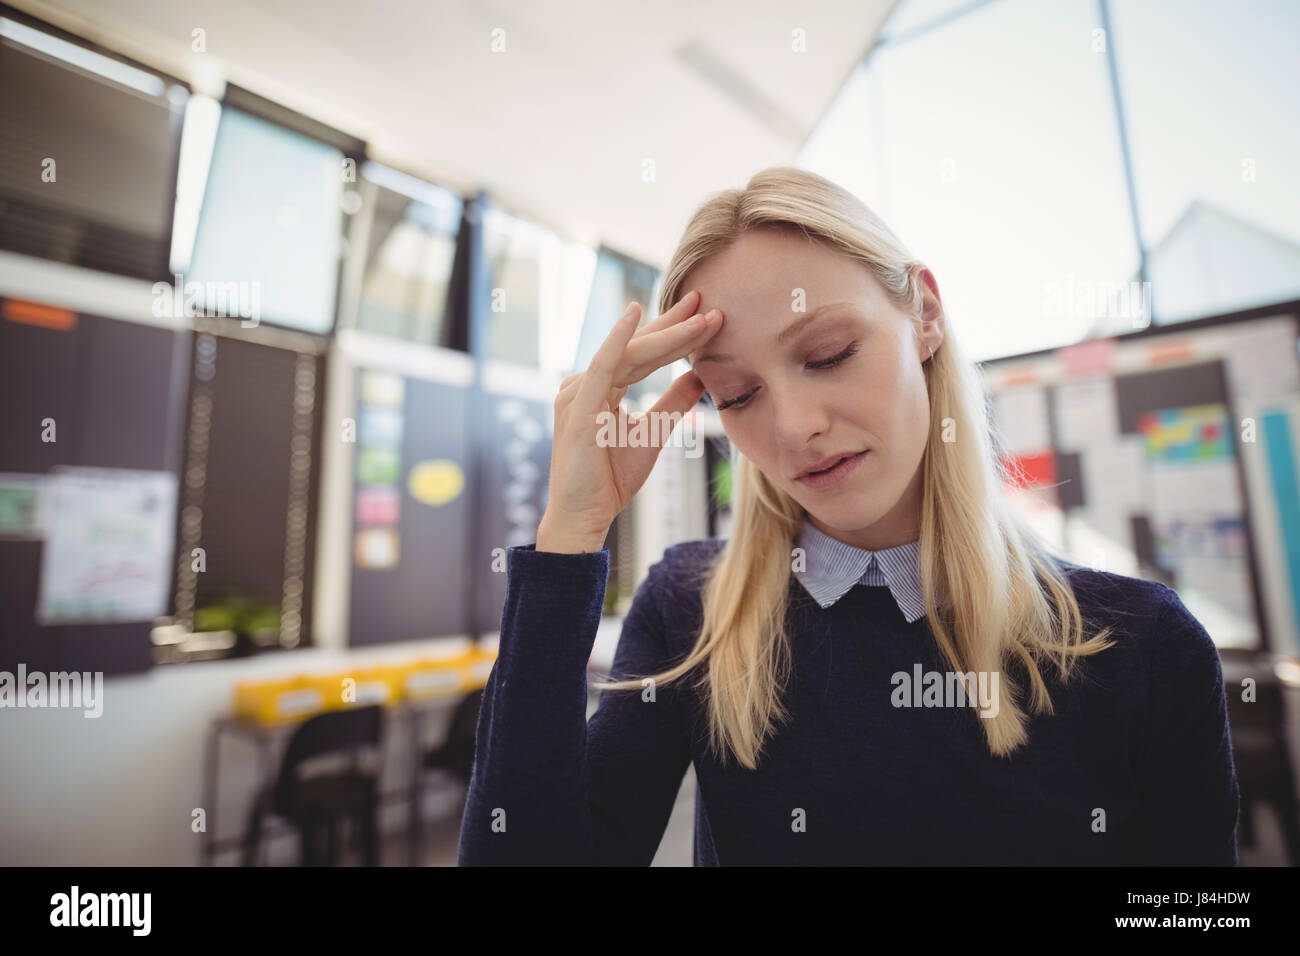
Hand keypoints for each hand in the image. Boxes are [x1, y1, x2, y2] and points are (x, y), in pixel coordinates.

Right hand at [537, 290, 723, 552]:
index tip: (705, 314)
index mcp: (600, 388)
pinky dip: (618, 340)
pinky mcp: (579, 407)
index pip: (642, 355)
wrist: (583, 517)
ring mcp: (579, 393)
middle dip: (674, 325)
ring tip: (698, 314)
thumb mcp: (652, 434)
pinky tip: (634, 315)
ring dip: (665, 334)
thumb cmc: (610, 480)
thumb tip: (700, 375)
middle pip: (637, 349)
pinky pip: (602, 367)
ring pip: (629, 355)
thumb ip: (673, 402)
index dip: (673, 334)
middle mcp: (585, 384)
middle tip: (705, 301)